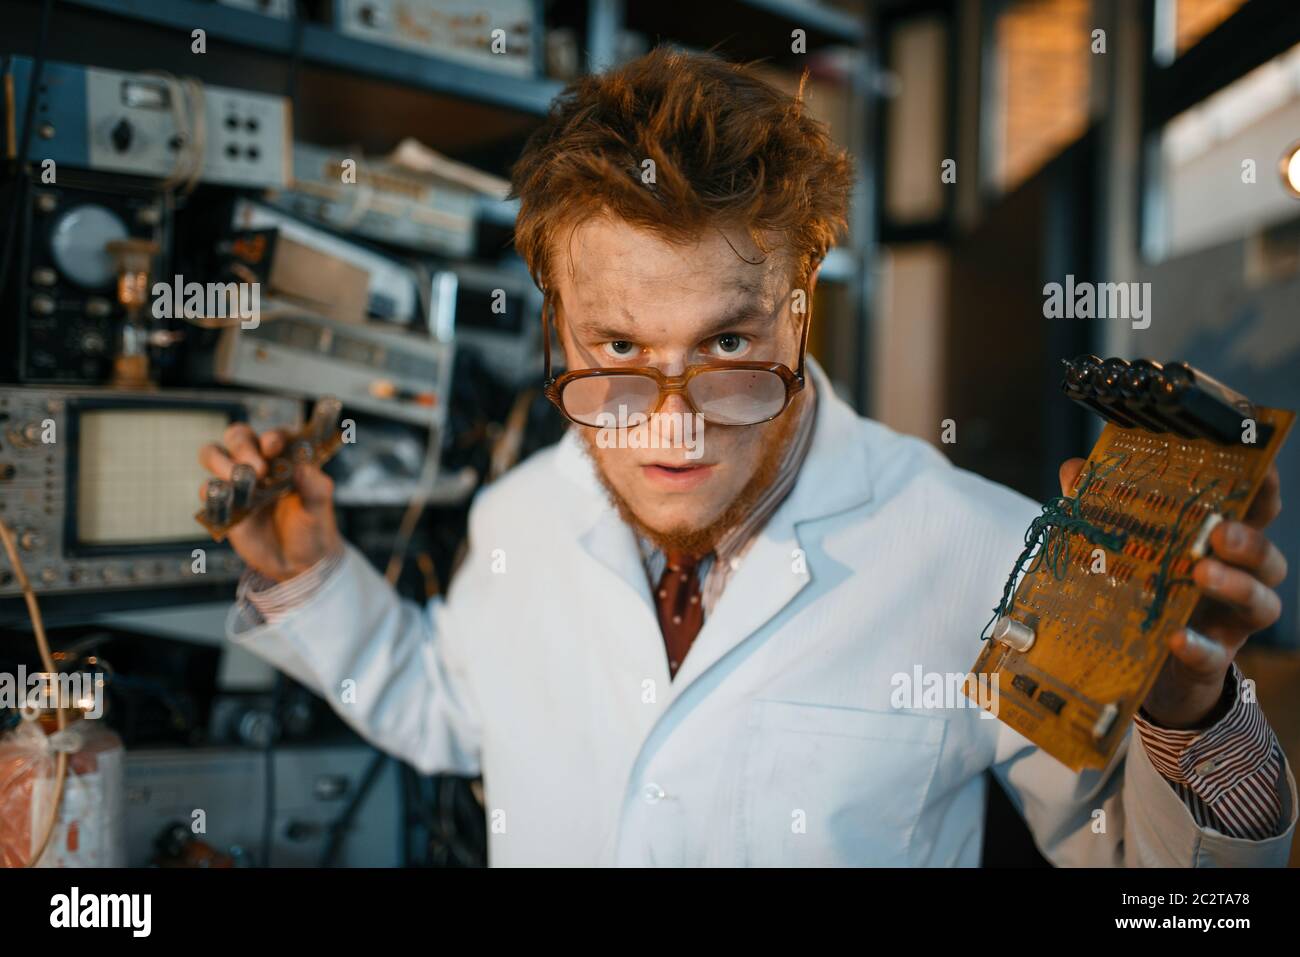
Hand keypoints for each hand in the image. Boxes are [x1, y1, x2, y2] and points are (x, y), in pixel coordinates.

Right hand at [199, 423, 340, 581]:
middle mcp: (258, 464)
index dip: (272, 437)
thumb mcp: (319, 507)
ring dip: (222, 463)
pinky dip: (212, 492)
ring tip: (243, 483)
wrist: (299, 562)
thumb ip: (315, 487)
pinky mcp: (224, 505)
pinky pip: (207, 491)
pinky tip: (227, 500)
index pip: (273, 436)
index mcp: (284, 458)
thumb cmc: (312, 527)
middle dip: (243, 446)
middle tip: (258, 470)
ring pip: (213, 454)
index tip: (274, 447)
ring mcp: (238, 483)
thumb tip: (302, 469)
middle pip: (237, 437)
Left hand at [1059, 460, 1285, 729]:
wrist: (1142, 665)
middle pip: (1266, 557)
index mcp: (1217, 544)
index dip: (1263, 490)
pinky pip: (1213, 655)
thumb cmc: (1142, 589)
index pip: (1253, 512)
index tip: (1260, 469)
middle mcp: (1235, 579)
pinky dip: (1197, 646)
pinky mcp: (1210, 660)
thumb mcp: (1122, 545)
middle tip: (1218, 532)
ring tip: (1200, 574)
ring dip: (1235, 586)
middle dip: (1250, 541)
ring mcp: (1227, 622)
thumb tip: (1075, 468)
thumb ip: (1101, 505)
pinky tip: (1176, 637)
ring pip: (1260, 603)